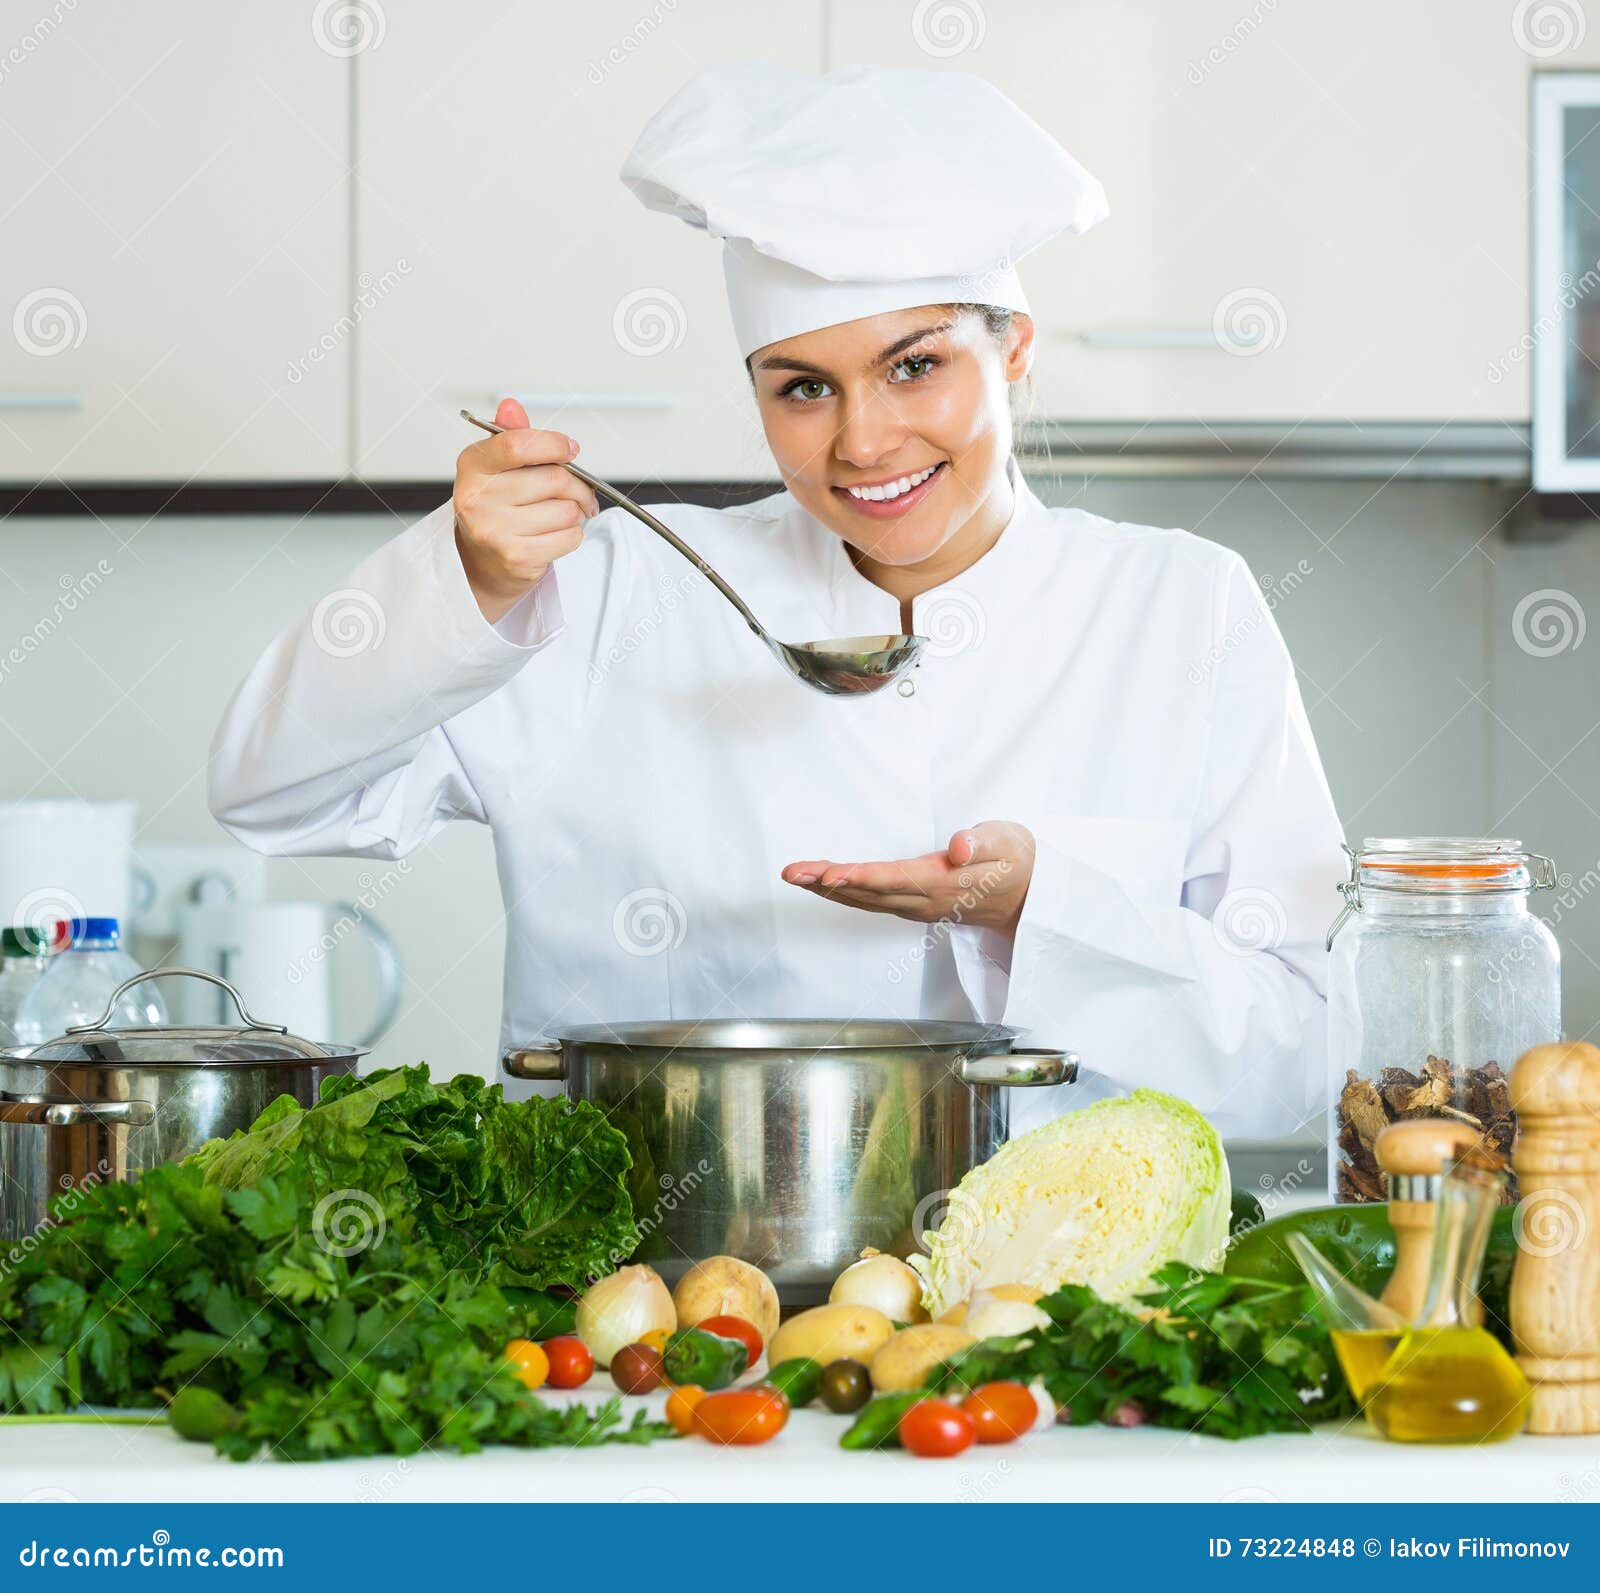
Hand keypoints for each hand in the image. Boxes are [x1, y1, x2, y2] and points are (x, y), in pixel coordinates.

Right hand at [453, 397, 599, 622]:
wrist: (482, 561)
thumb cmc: (497, 508)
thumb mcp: (498, 467)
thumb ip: (511, 436)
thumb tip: (511, 406)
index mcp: (472, 465)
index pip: (518, 444)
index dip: (554, 444)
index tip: (569, 450)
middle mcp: (477, 497)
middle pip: (555, 479)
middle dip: (578, 486)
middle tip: (580, 492)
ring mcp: (494, 530)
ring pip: (567, 510)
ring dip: (576, 512)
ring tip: (562, 515)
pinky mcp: (516, 557)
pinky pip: (569, 537)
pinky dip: (573, 534)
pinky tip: (555, 534)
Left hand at [782, 821, 1035, 936]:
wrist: (1031, 896)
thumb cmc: (1017, 860)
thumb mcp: (1009, 840)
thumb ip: (983, 842)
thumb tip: (959, 846)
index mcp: (943, 882)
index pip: (894, 880)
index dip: (860, 878)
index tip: (830, 875)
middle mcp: (924, 899)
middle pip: (869, 893)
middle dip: (828, 883)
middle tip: (793, 872)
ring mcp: (917, 906)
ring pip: (865, 899)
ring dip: (828, 889)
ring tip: (796, 875)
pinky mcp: (913, 904)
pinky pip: (872, 901)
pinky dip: (844, 894)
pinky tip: (825, 886)